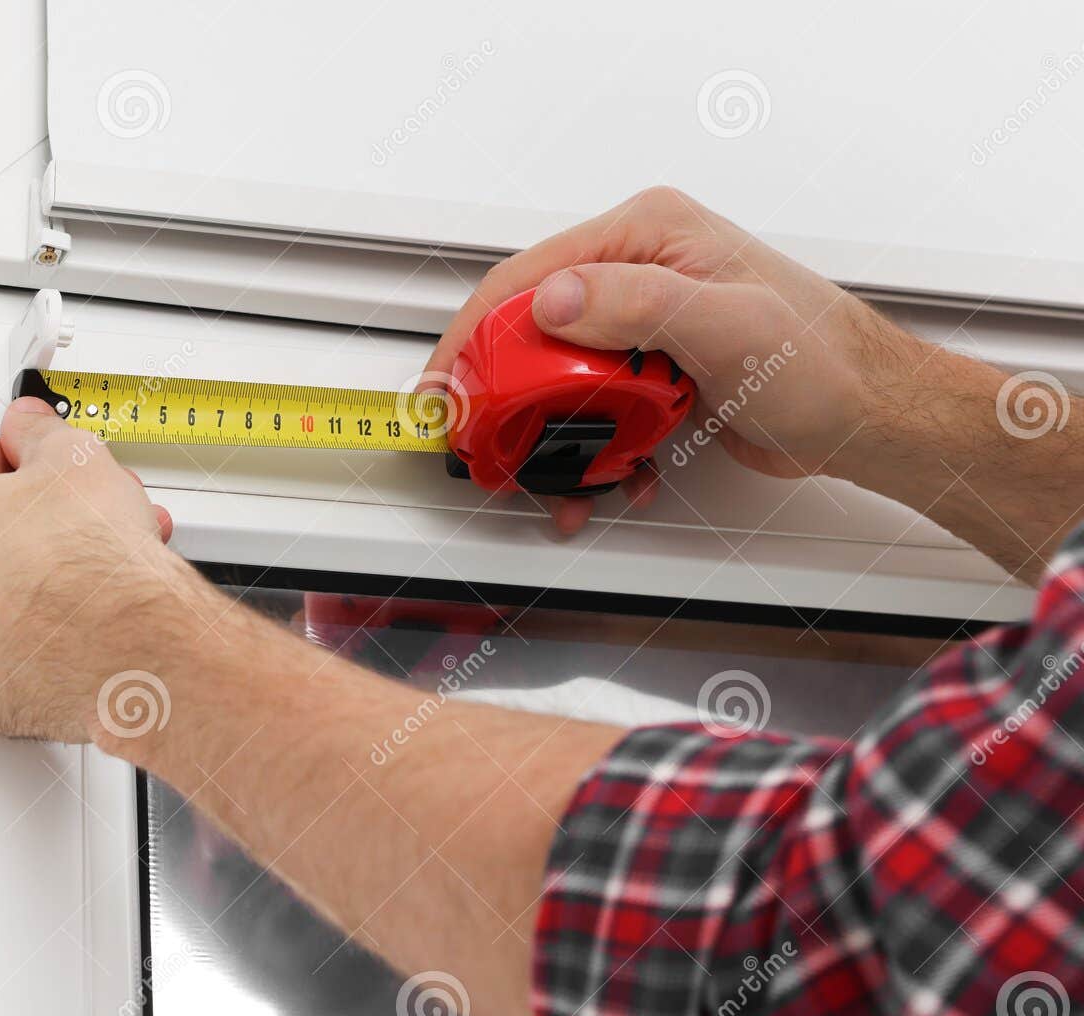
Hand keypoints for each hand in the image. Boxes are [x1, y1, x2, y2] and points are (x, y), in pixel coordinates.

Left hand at [0, 396, 187, 740]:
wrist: (124, 648)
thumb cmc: (86, 566)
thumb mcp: (72, 460)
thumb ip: (39, 435)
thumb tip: (31, 428)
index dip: (6, 460)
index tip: (31, 463)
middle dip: (26, 520)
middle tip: (71, 513)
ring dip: (32, 573)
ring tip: (93, 559)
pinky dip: (32, 630)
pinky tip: (77, 611)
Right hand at [424, 186, 919, 532]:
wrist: (867, 415)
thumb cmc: (821, 360)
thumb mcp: (727, 325)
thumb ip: (637, 303)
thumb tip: (555, 300)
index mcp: (647, 235)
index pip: (530, 276)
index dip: (476, 332)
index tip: (447, 384)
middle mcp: (639, 270)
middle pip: (534, 332)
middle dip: (508, 396)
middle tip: (487, 444)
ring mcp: (644, 322)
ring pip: (560, 378)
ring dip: (552, 435)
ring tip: (554, 480)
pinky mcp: (652, 369)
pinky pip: (596, 408)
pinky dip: (594, 450)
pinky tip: (610, 479)